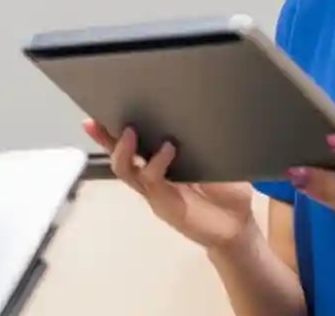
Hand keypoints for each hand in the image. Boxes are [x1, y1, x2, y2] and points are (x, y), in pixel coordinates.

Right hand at [84, 119, 255, 249]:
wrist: (239, 226)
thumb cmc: (227, 190)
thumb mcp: (216, 159)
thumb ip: (201, 141)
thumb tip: (195, 109)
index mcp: (160, 162)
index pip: (132, 144)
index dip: (111, 131)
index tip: (96, 114)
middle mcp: (152, 176)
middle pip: (120, 157)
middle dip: (105, 139)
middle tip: (97, 121)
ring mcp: (156, 191)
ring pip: (127, 171)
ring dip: (124, 151)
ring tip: (129, 131)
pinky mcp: (164, 204)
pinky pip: (153, 182)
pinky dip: (156, 164)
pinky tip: (167, 149)